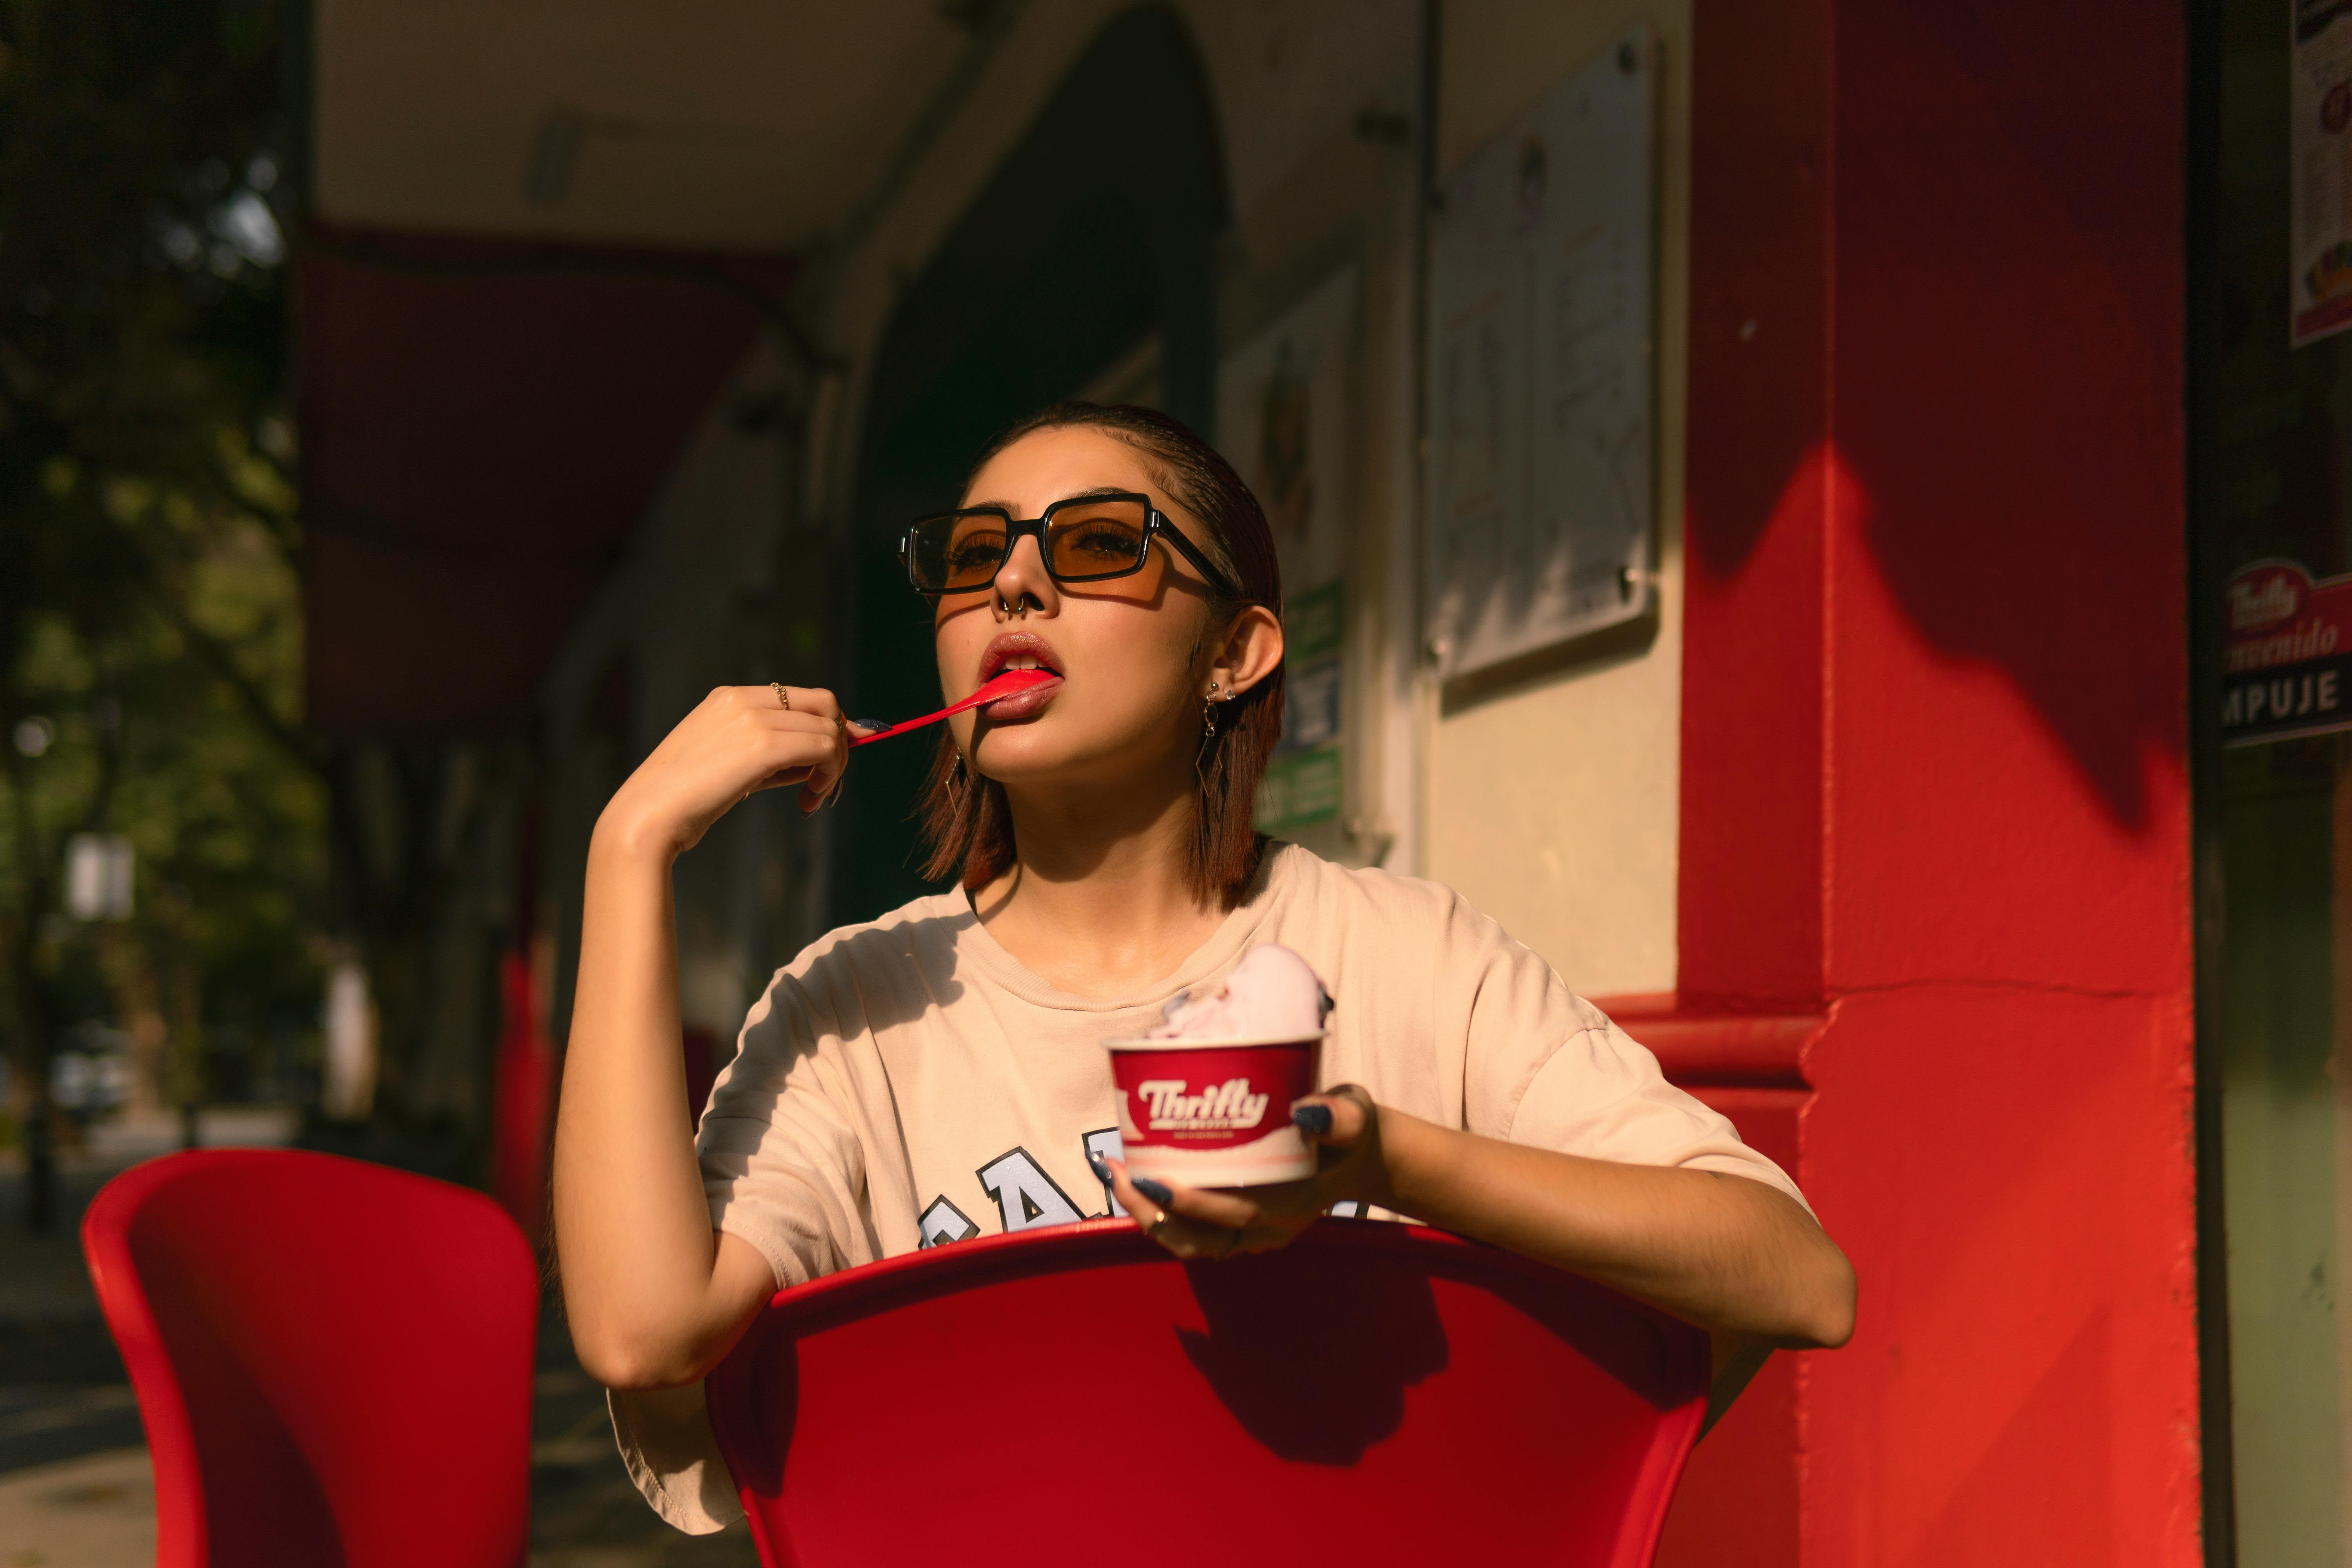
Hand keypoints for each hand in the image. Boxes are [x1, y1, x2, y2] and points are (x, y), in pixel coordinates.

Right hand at [592, 685, 881, 861]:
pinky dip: (829, 774)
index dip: (828, 724)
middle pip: (823, 703)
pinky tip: (808, 800)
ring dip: (833, 766)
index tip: (836, 754)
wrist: (647, 818)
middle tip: (828, 779)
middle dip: (839, 740)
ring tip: (812, 796)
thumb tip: (824, 757)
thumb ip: (774, 755)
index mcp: (730, 699)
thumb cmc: (684, 802)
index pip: (799, 697)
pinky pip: (823, 748)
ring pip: (828, 729)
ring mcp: (753, 718)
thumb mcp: (731, 767)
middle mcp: (742, 699)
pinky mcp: (763, 744)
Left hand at [1098, 1085, 1389, 1259]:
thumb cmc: (1350, 1130)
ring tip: (1115, 1175)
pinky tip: (1135, 1179)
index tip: (1149, 1176)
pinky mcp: (1239, 1224)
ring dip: (1148, 1215)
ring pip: (1189, 1242)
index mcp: (1292, 1206)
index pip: (1233, 1213)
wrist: (1360, 1156)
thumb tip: (1306, 1111)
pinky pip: (1192, 1233)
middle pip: (1199, 1237)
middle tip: (1115, 1170)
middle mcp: (1268, 1228)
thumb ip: (1338, 1117)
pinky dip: (1160, 1213)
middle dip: (1151, 1208)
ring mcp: (1252, 1232)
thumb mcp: (1353, 1116)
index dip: (1188, 1202)